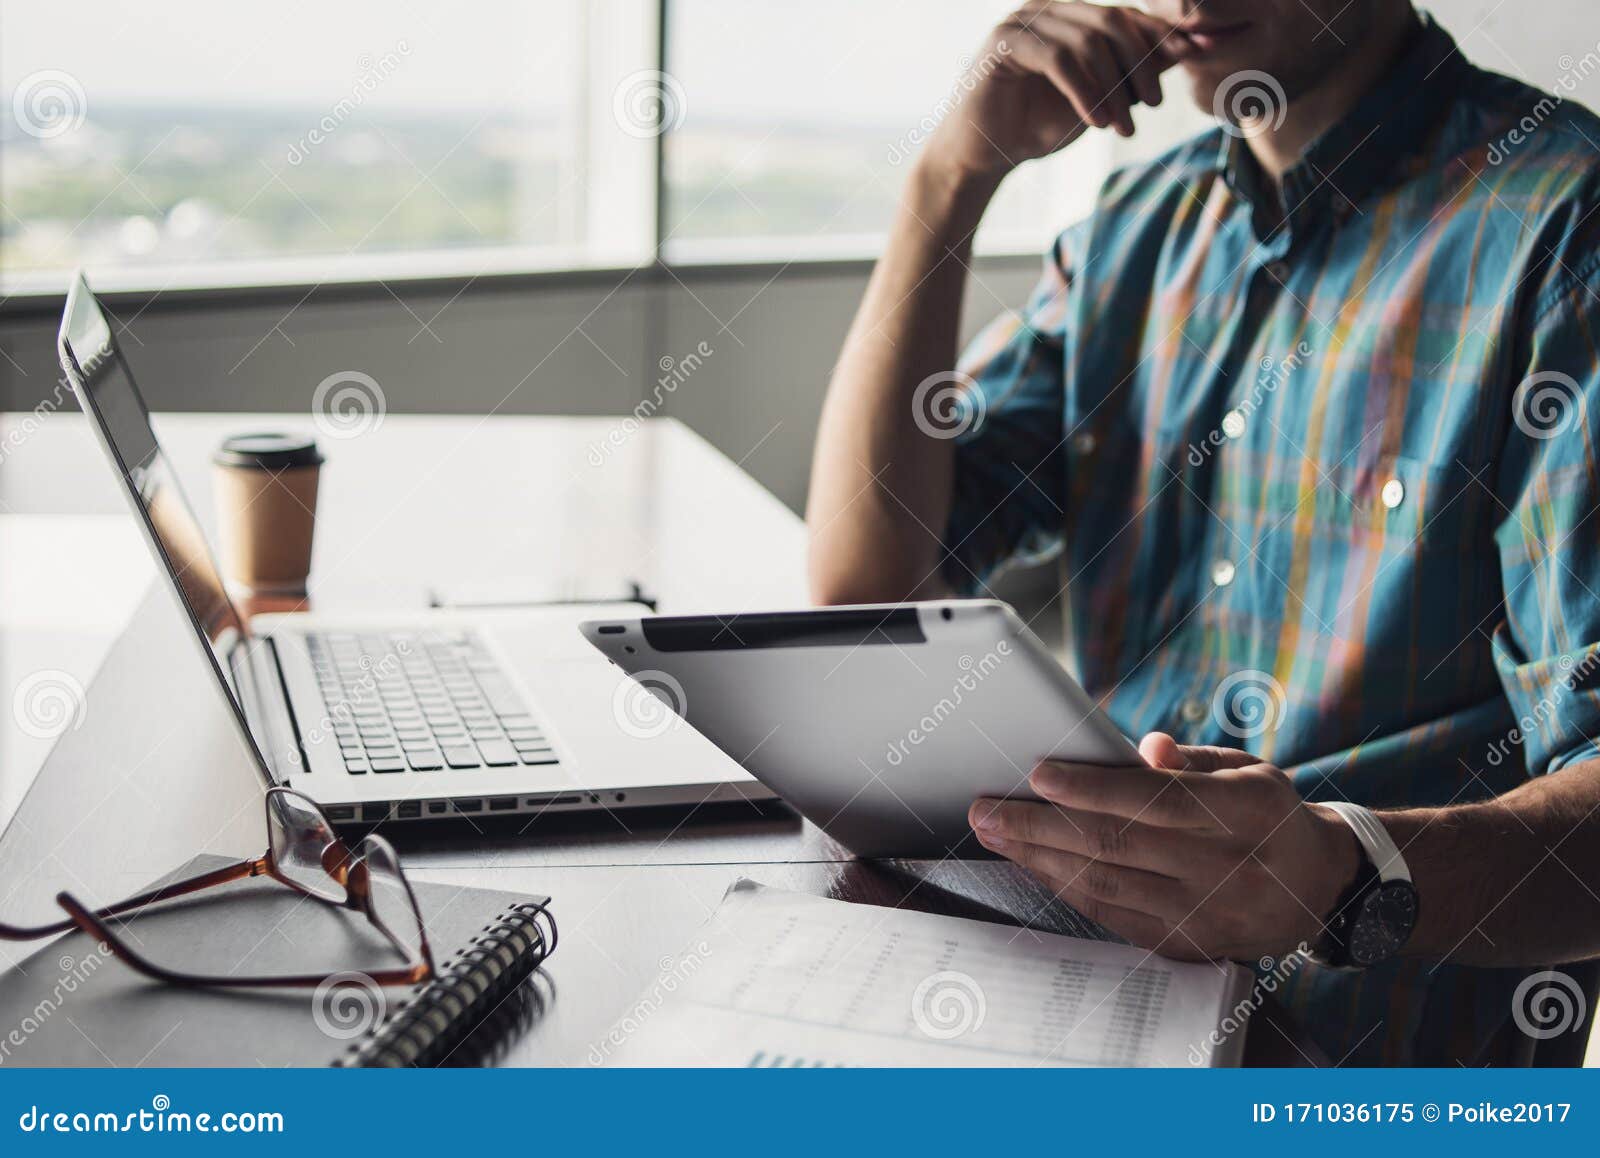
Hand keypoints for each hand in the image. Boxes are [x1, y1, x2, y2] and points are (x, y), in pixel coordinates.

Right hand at [924, 1, 1195, 181]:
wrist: (983, 154)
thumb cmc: (1037, 125)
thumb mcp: (1099, 97)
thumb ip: (1136, 71)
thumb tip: (1187, 48)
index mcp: (1070, 14)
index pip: (1126, 15)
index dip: (1160, 35)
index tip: (1194, 56)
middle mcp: (1047, 7)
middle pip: (1112, 21)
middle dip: (1140, 63)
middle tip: (1154, 104)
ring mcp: (1023, 20)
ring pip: (1088, 40)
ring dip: (1113, 87)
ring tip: (1122, 127)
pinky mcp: (1005, 42)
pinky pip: (1059, 58)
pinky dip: (1085, 91)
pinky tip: (1096, 122)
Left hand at [968, 733, 1362, 961]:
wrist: (1317, 888)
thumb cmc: (1266, 812)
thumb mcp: (1245, 769)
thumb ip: (1188, 759)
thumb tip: (1142, 749)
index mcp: (1243, 812)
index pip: (1154, 800)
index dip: (1092, 788)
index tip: (1038, 772)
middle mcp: (1225, 868)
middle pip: (1116, 845)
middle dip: (1040, 825)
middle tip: (985, 809)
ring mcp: (1205, 914)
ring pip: (1105, 885)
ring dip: (1039, 858)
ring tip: (994, 833)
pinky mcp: (1187, 945)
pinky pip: (1112, 915)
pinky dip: (1065, 888)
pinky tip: (1033, 865)